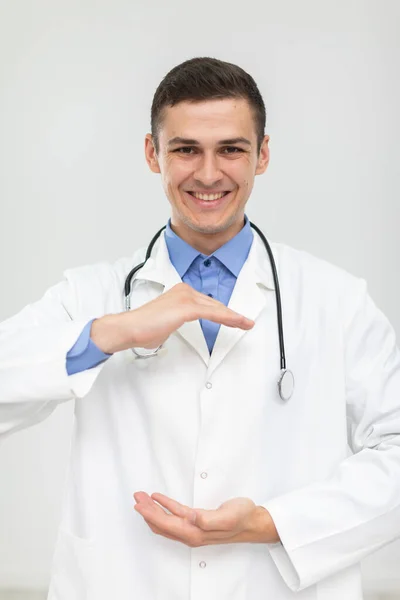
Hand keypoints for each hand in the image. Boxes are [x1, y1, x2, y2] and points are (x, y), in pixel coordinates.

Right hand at [91, 283, 254, 353]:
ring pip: (216, 309)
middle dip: (232, 314)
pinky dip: (228, 319)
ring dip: (234, 317)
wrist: (130, 328)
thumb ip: (174, 321)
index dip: (222, 312)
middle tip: (246, 322)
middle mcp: (185, 290)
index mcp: (180, 292)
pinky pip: (213, 314)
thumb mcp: (165, 323)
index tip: (234, 319)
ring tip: (246, 324)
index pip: (206, 303)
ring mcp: (186, 297)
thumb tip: (175, 326)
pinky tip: (238, 323)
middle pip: (214, 304)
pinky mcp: (187, 307)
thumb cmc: (143, 329)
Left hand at [133, 491, 279, 545]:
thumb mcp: (228, 517)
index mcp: (196, 532)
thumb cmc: (242, 518)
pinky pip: (174, 517)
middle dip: (146, 510)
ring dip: (152, 510)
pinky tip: (159, 501)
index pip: (166, 523)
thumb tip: (192, 518)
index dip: (151, 513)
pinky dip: (164, 508)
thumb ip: (209, 519)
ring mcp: (193, 530)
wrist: (253, 522)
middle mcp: (191, 533)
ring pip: (165, 521)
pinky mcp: (197, 523)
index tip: (139, 502)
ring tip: (142, 498)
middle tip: (136, 496)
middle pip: (161, 523)